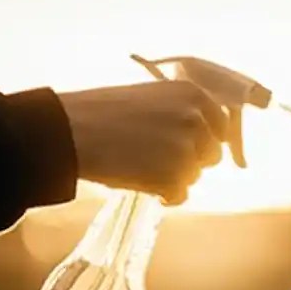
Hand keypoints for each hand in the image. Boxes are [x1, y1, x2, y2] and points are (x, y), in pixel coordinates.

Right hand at [57, 81, 227, 204]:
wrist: (69, 131)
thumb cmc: (102, 113)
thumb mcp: (150, 98)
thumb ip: (182, 112)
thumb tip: (206, 135)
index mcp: (192, 95)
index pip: (221, 125)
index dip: (207, 139)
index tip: (192, 147)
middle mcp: (196, 119)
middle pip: (212, 154)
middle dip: (191, 160)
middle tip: (157, 159)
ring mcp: (187, 148)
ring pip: (194, 175)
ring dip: (174, 177)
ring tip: (140, 166)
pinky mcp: (174, 176)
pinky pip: (181, 195)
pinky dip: (165, 195)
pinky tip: (142, 183)